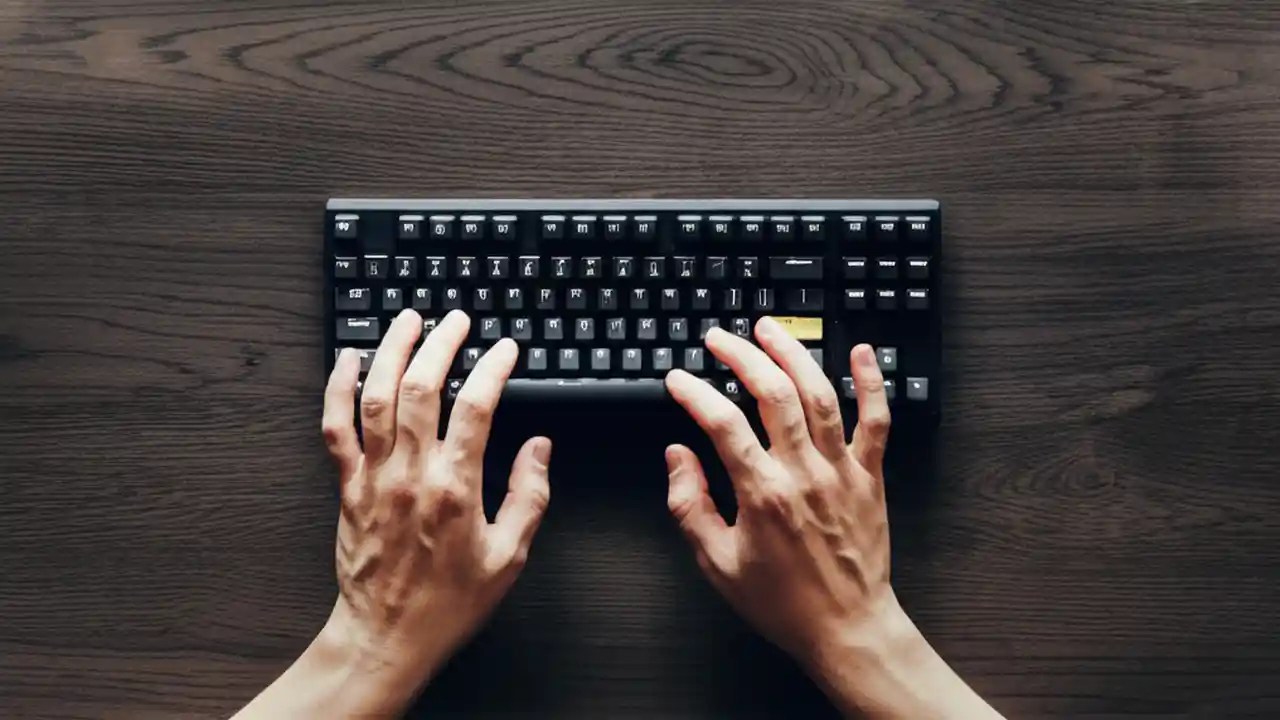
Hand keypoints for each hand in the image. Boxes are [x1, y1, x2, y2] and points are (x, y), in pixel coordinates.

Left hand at [320, 309, 549, 711]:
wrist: (387, 636)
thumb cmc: (448, 602)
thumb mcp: (509, 556)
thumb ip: (528, 497)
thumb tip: (539, 449)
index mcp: (456, 488)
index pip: (477, 407)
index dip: (493, 368)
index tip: (505, 350)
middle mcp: (411, 473)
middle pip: (423, 387)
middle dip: (442, 342)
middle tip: (456, 319)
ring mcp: (373, 476)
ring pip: (378, 395)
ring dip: (393, 350)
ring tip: (409, 320)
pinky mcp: (347, 485)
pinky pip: (334, 426)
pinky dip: (337, 388)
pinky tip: (349, 360)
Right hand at [663, 318, 894, 663]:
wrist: (847, 629)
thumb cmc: (783, 603)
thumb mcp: (716, 564)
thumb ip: (690, 506)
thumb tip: (677, 457)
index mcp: (762, 494)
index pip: (722, 424)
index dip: (695, 393)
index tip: (678, 380)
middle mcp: (803, 473)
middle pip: (772, 394)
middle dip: (742, 356)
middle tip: (720, 338)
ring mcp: (840, 470)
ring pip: (819, 395)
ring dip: (794, 354)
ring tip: (770, 329)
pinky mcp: (869, 476)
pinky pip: (876, 421)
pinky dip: (872, 383)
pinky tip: (862, 352)